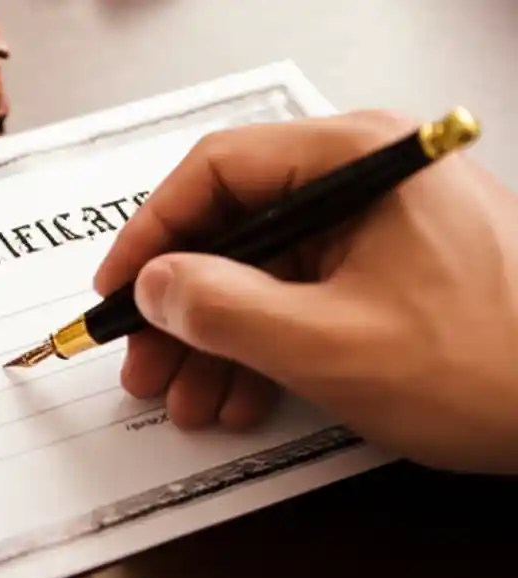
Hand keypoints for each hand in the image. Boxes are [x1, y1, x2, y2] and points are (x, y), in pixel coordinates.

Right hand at [94, 110, 517, 473]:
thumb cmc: (494, 366)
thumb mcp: (326, 345)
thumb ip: (222, 309)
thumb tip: (155, 286)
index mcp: (356, 160)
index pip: (217, 170)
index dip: (151, 234)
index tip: (117, 289)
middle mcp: (369, 178)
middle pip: (237, 225)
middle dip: (181, 305)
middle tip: (142, 360)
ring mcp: (385, 225)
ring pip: (267, 270)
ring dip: (217, 337)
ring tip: (186, 396)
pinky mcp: (398, 269)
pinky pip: (308, 295)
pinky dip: (268, 345)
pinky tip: (242, 395)